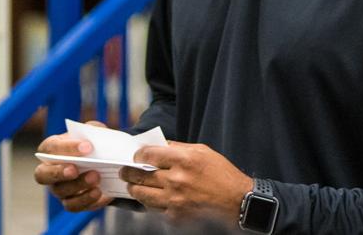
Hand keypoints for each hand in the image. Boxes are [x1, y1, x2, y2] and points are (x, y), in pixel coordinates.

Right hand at [33, 120, 113, 211]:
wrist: (105, 162)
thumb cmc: (94, 143)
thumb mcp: (95, 132)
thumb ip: (94, 132)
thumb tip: (98, 138)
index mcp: (52, 149)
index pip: (51, 148)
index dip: (67, 148)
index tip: (88, 147)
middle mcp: (49, 170)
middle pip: (42, 175)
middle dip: (58, 172)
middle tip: (75, 169)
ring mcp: (58, 188)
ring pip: (60, 191)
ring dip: (78, 185)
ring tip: (96, 177)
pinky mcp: (70, 202)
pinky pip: (73, 205)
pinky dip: (86, 200)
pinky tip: (99, 192)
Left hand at [119, 142, 252, 222]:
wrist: (237, 201)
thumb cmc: (222, 175)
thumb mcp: (203, 151)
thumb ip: (179, 148)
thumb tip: (158, 147)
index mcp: (184, 159)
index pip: (148, 154)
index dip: (138, 154)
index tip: (136, 156)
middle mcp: (176, 179)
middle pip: (140, 175)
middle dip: (129, 172)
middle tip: (125, 171)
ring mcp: (174, 200)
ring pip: (142, 194)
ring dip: (135, 189)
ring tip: (132, 185)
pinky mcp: (175, 216)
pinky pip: (154, 209)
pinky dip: (151, 203)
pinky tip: (152, 198)